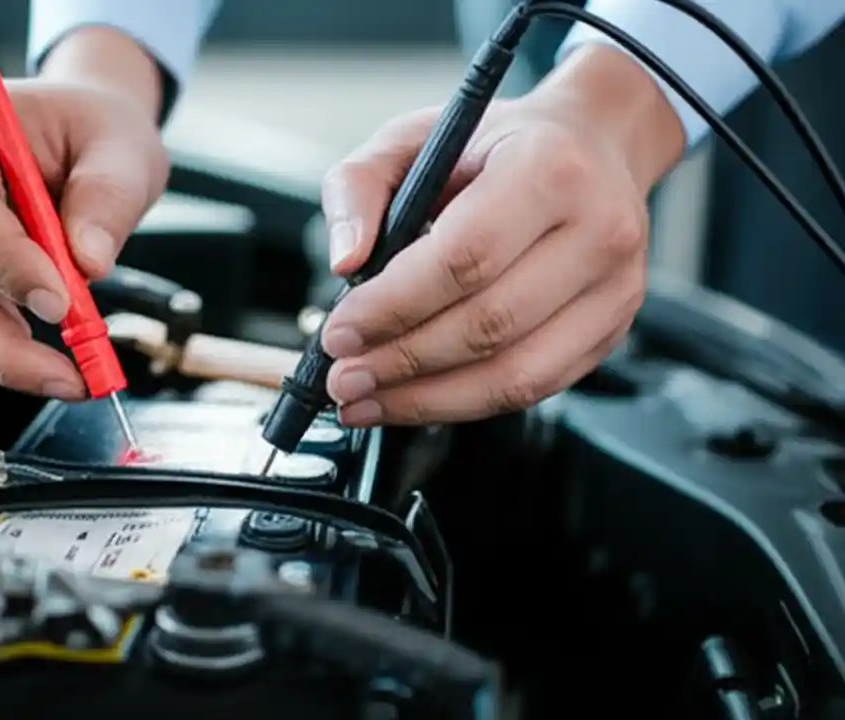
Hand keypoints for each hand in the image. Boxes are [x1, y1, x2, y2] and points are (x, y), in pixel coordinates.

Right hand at [0, 28, 168, 398]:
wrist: (83, 135)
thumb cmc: (96, 130)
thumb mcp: (124, 149)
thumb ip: (108, 198)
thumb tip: (88, 263)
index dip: (1, 262)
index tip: (60, 304)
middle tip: (66, 376)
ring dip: (3, 359)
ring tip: (72, 375)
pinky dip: (4, 353)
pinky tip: (52, 361)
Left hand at [320, 46, 686, 426]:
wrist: (590, 144)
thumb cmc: (497, 145)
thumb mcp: (412, 138)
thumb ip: (358, 187)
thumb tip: (345, 260)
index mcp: (548, 169)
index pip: (464, 258)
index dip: (394, 306)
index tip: (340, 332)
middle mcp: (597, 230)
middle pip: (488, 324)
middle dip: (401, 362)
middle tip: (344, 378)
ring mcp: (614, 288)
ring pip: (514, 373)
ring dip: (428, 399)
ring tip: (367, 400)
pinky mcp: (611, 330)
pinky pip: (535, 387)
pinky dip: (466, 403)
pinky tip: (416, 400)